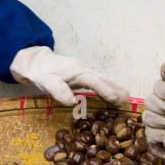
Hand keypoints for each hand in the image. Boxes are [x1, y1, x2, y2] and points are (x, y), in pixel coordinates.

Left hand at [9, 46, 127, 107]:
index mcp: (77, 71)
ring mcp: (85, 69)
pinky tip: (112, 93)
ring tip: (125, 98)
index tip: (116, 99)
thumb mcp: (46, 83)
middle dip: (115, 89)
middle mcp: (84, 69)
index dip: (106, 90)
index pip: (95, 81)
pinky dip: (107, 85)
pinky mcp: (83, 72)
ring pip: (102, 78)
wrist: (37, 62)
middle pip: (103, 79)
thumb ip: (59, 91)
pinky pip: (98, 79)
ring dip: (114, 87)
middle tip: (127, 101)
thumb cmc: (42, 74)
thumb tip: (73, 102)